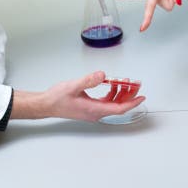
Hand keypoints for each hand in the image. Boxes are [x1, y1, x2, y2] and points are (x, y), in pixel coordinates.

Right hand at [14, 71, 145, 121]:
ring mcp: (93, 111)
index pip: (119, 108)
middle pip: (118, 106)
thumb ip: (88, 80)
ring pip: (113, 104)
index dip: (132, 102)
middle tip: (136, 85)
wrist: (45, 105)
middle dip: (129, 96)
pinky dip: (112, 94)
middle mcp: (95, 113)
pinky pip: (106, 102)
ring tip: (125, 82)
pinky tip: (112, 85)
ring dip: (121, 93)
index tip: (142, 97)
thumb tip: (102, 75)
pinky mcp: (89, 107)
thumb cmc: (57, 98)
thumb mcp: (73, 86)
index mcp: (94, 109)